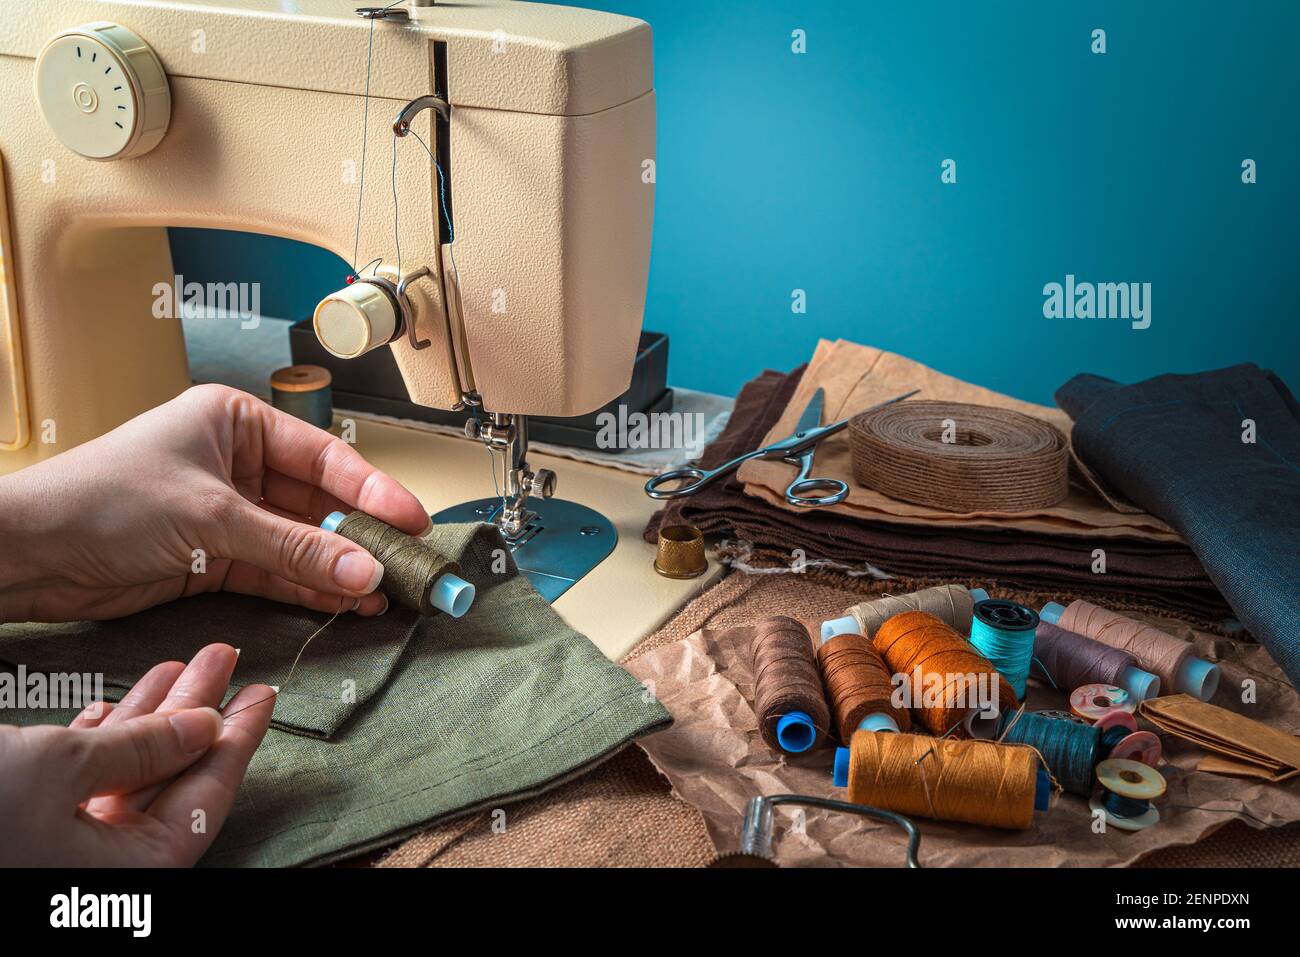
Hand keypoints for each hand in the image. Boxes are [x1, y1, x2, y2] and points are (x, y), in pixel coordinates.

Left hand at [0, 384, 429, 622]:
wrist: (28, 553)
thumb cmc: (101, 501)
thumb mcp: (210, 518)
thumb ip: (293, 548)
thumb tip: (363, 571)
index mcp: (235, 423)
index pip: (322, 456)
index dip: (372, 490)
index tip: (412, 520)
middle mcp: (236, 464)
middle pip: (318, 502)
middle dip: (362, 537)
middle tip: (408, 563)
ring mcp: (227, 514)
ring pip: (302, 542)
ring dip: (340, 569)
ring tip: (388, 593)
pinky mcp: (214, 559)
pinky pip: (277, 572)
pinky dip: (310, 590)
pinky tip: (346, 603)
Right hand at [0, 644, 271, 865]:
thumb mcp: (64, 767)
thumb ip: (141, 749)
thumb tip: (205, 727)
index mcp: (123, 870)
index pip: (203, 801)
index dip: (237, 741)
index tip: (261, 695)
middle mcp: (96, 863)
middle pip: (168, 781)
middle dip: (196, 713)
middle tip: (222, 658)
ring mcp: (58, 843)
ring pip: (122, 772)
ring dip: (148, 715)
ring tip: (176, 663)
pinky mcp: (21, 819)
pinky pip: (76, 779)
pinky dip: (99, 739)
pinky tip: (111, 703)